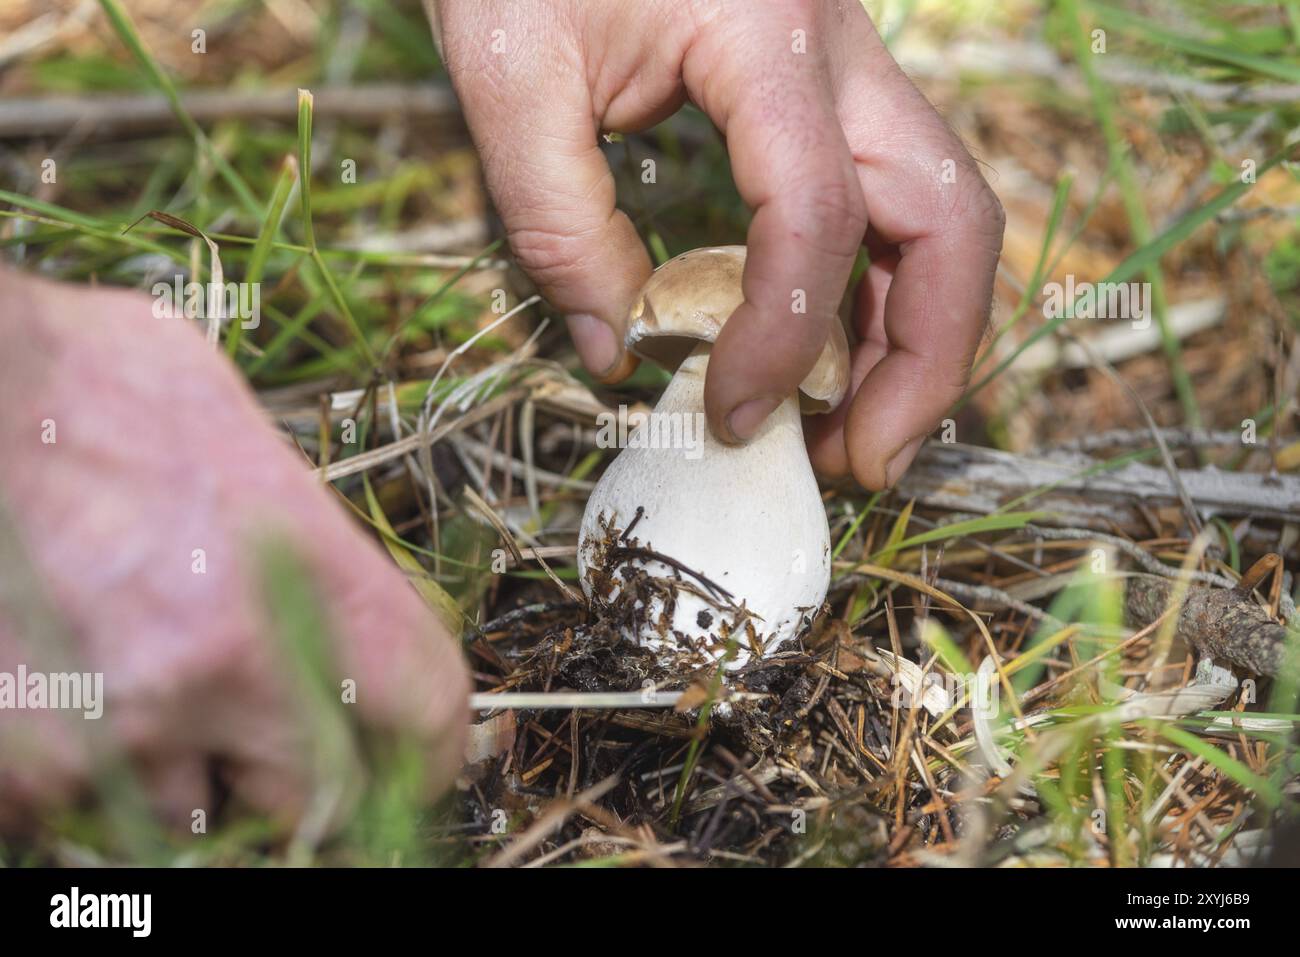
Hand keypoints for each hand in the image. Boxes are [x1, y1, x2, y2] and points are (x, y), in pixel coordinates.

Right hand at [0, 269, 468, 832]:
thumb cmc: (94, 383)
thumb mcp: (242, 433)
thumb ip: (304, 537)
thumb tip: (337, 595)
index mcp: (313, 578)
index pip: (425, 711)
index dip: (427, 746)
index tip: (411, 756)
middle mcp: (231, 670)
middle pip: (318, 796)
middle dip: (294, 773)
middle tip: (264, 736)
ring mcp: (121, 726)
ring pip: (190, 813)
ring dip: (181, 771)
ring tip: (140, 687)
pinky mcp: (22, 762)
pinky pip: (77, 809)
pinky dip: (81, 771)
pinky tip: (66, 693)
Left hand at [428, 0, 1003, 488]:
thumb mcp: (506, 77)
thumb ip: (556, 223)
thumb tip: (615, 354)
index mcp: (768, 34)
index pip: (818, 213)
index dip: (785, 338)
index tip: (733, 417)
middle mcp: (843, 49)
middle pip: (951, 215)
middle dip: (927, 358)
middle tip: (865, 462)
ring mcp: (850, 68)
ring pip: (945, 214)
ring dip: (919, 338)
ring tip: (857, 435)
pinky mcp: (828, 92)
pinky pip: (892, 202)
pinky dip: (880, 293)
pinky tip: (833, 361)